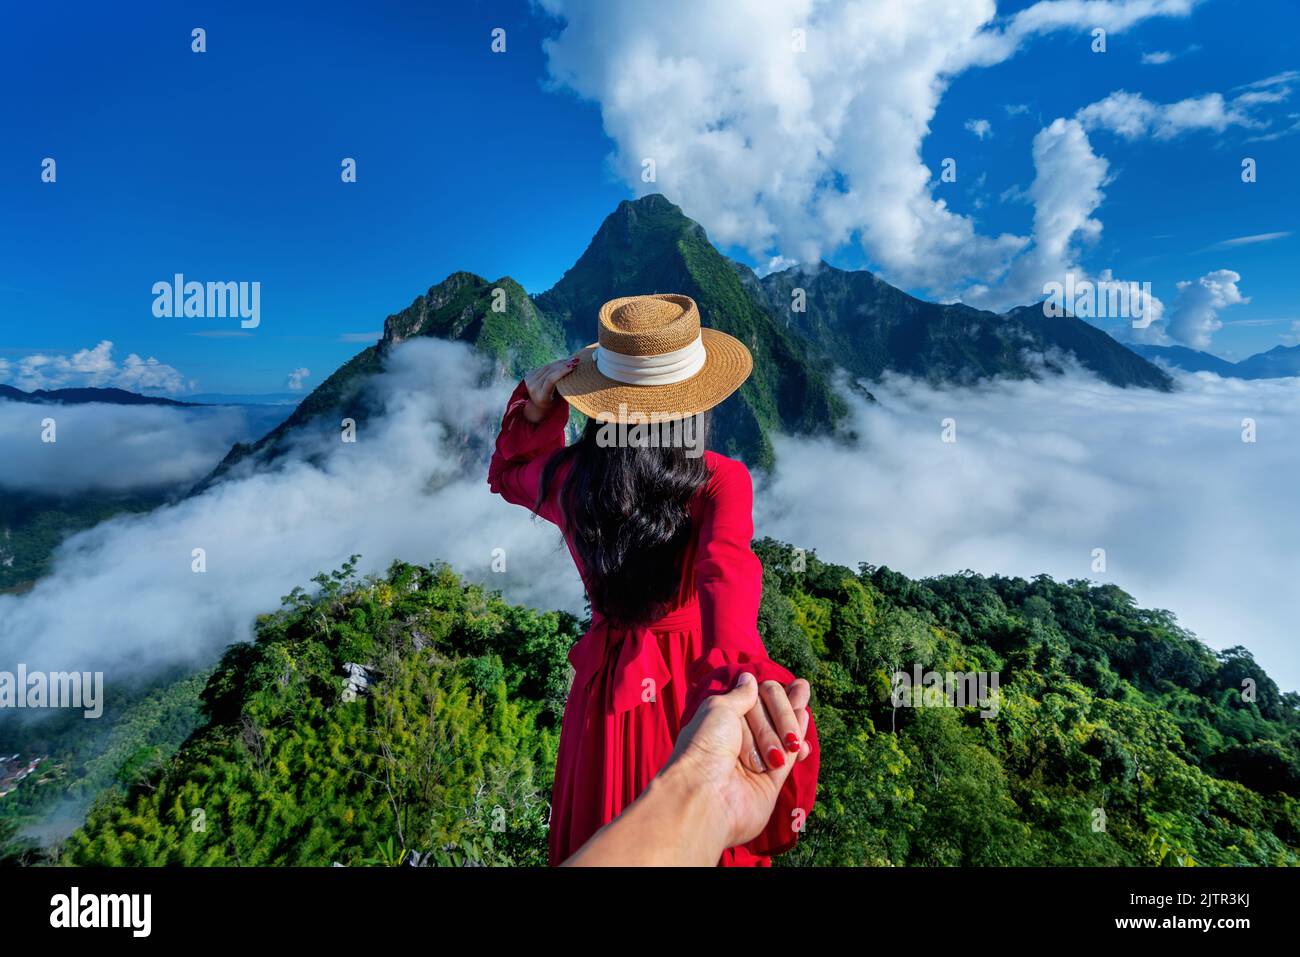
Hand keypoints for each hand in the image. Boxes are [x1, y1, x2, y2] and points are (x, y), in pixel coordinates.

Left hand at [523, 356, 578, 422]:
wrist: (537, 406)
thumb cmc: (554, 403)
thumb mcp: (559, 399)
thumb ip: (563, 387)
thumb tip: (573, 370)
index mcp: (541, 396)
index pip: (550, 380)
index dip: (561, 371)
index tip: (573, 366)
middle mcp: (533, 388)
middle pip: (550, 371)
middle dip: (564, 365)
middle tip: (576, 360)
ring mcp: (529, 381)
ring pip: (547, 367)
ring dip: (560, 363)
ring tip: (572, 360)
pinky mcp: (529, 375)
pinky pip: (544, 367)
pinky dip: (555, 364)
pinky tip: (563, 362)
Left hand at [659, 673, 810, 851]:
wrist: (706, 795)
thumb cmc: (705, 747)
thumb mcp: (718, 708)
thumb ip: (740, 695)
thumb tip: (749, 678)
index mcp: (720, 722)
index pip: (753, 699)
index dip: (772, 694)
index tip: (793, 685)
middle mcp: (736, 741)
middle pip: (769, 716)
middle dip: (778, 715)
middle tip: (778, 726)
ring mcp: (754, 761)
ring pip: (781, 735)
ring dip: (792, 723)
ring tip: (804, 707)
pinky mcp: (770, 782)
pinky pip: (789, 759)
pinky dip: (798, 742)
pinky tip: (805, 729)